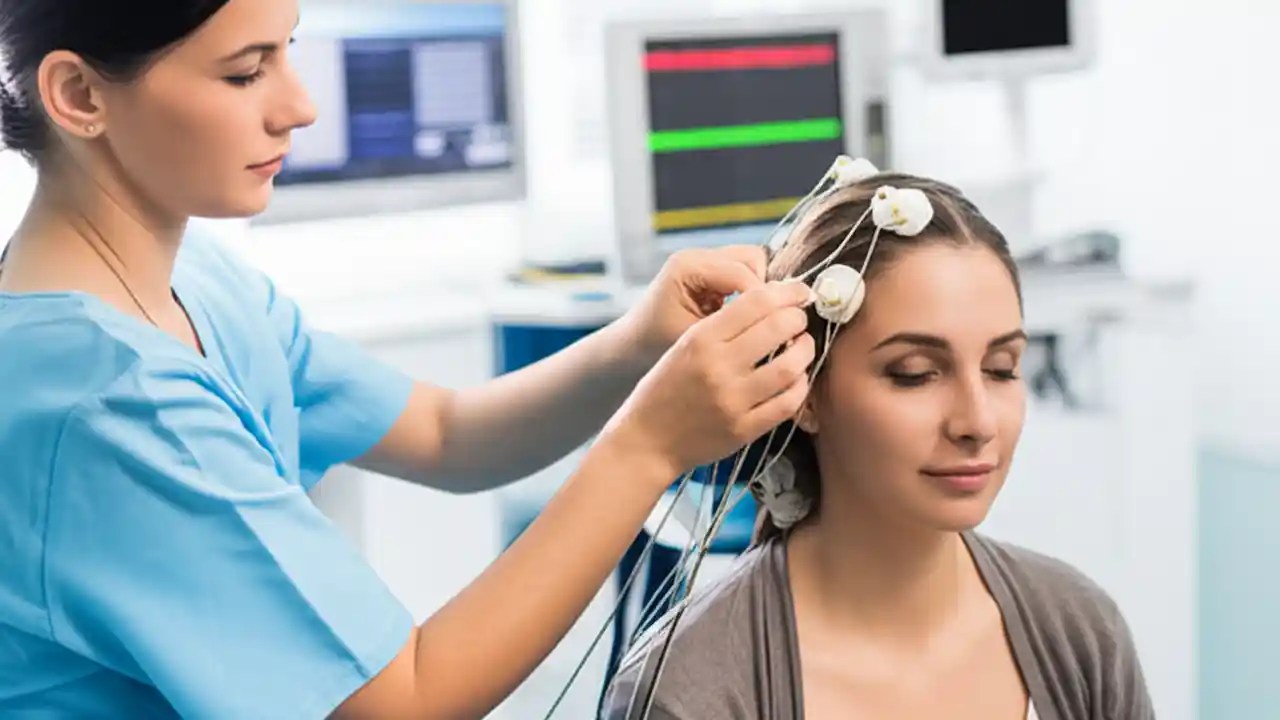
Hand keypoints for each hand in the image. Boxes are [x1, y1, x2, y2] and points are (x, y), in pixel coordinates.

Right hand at [601, 280, 816, 481]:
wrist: (647, 439)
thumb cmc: (666, 387)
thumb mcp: (684, 345)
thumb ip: (723, 325)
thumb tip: (772, 303)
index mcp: (700, 339)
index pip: (756, 302)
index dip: (786, 292)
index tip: (797, 292)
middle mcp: (718, 367)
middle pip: (778, 328)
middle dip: (798, 318)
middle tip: (799, 319)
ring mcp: (732, 400)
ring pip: (790, 367)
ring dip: (805, 351)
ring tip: (803, 346)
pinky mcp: (744, 429)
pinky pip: (787, 403)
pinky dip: (800, 386)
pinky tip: (796, 379)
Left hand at [613, 246, 768, 369]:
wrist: (633, 344)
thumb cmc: (657, 345)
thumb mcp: (695, 339)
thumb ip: (730, 326)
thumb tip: (774, 324)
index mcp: (686, 267)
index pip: (741, 273)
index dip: (764, 300)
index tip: (777, 327)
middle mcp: (696, 256)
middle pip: (753, 260)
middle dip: (766, 291)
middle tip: (773, 323)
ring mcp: (704, 260)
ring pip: (754, 263)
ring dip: (761, 291)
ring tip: (759, 321)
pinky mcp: (711, 270)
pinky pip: (745, 272)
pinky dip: (752, 293)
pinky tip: (749, 318)